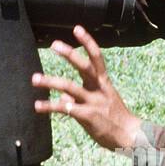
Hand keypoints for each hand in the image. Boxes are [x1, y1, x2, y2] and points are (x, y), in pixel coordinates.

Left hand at [33, 25, 139, 150]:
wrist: (129, 136)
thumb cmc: (115, 119)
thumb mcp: (103, 102)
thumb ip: (82, 96)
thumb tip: (63, 96)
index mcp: (104, 83)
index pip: (96, 57)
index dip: (88, 42)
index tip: (77, 28)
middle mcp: (99, 89)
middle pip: (84, 66)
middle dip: (69, 54)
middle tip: (54, 44)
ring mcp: (93, 102)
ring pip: (69, 87)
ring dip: (50, 82)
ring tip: (35, 79)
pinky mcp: (88, 116)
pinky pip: (66, 109)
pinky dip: (51, 106)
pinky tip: (39, 106)